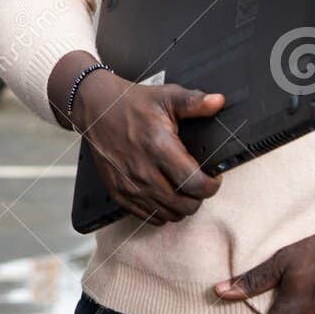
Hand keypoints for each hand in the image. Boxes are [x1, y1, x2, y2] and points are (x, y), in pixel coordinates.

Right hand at [73, 67, 223, 224]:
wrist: (96, 109)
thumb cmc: (132, 103)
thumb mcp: (166, 97)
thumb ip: (194, 102)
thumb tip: (219, 102)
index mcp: (159, 146)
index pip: (194, 183)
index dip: (211, 186)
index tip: (213, 178)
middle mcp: (143, 170)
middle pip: (184, 205)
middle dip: (198, 197)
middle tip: (198, 183)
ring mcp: (129, 185)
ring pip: (168, 215)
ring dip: (181, 206)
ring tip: (182, 190)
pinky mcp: (118, 192)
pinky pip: (148, 217)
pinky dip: (161, 211)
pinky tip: (164, 195)